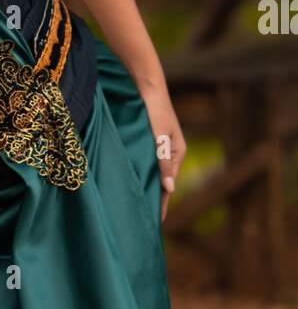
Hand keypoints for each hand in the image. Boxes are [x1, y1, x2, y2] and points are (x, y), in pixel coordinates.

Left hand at [139, 82, 185, 221]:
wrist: (145, 85)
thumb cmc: (154, 110)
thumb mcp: (158, 137)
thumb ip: (162, 162)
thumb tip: (170, 189)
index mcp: (177, 152)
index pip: (169, 185)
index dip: (162, 204)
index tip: (155, 223)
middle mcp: (170, 152)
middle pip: (161, 182)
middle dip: (153, 200)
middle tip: (141, 222)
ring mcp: (158, 147)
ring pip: (152, 173)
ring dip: (145, 188)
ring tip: (135, 208)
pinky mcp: (148, 141)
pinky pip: (145, 163)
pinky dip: (140, 174)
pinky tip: (131, 184)